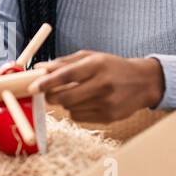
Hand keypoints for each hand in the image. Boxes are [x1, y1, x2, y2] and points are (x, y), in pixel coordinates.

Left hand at [28, 51, 164, 122]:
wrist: (144, 82)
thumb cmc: (112, 67)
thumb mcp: (91, 57)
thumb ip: (64, 62)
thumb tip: (39, 68)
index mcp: (97, 65)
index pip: (67, 75)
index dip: (47, 82)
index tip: (32, 87)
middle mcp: (103, 84)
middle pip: (65, 96)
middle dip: (51, 96)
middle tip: (48, 93)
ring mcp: (107, 103)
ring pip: (70, 108)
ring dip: (66, 102)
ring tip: (77, 94)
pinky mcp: (109, 117)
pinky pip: (79, 117)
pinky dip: (76, 111)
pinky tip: (87, 102)